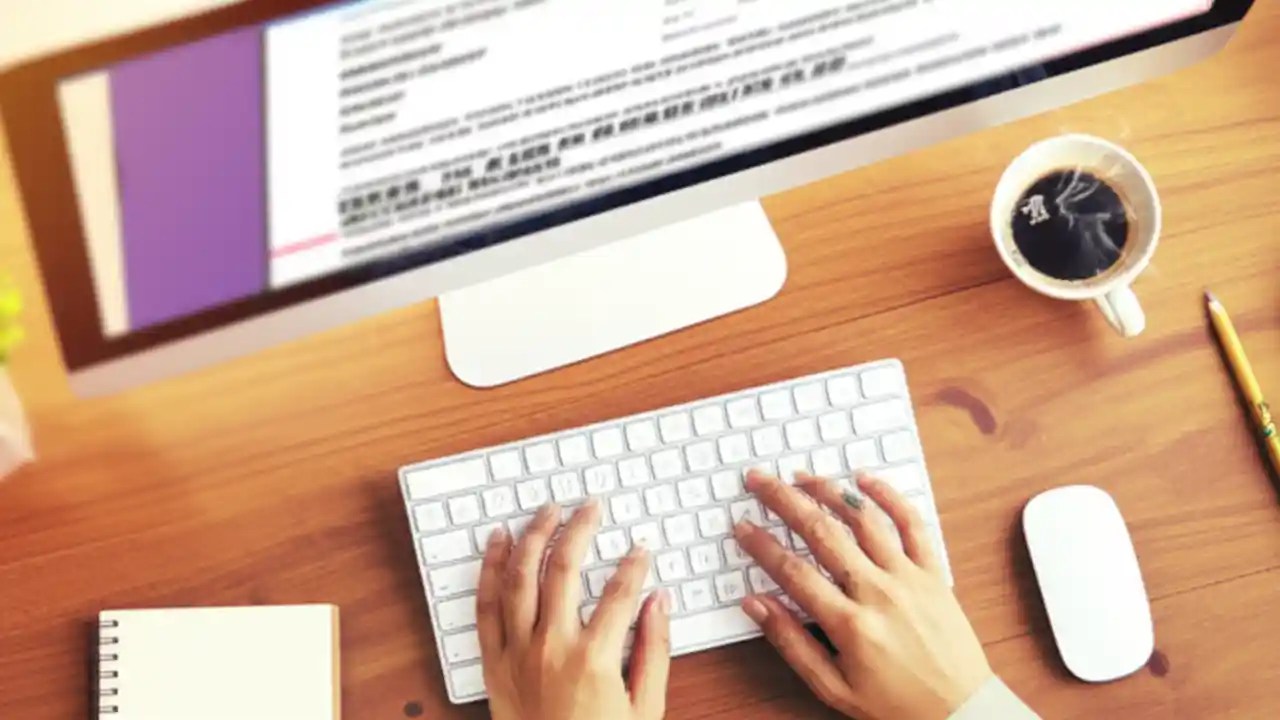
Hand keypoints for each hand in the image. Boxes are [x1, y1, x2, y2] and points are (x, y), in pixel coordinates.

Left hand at [477, 501, 671, 719]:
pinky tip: (500, 542)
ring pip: (520, 577)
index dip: (633, 564)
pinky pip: (486, 606)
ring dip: (534, 535)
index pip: (619, 591)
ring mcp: (517, 652)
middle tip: (591, 506)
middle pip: (564, 568)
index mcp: (594, 659)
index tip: (640, 548)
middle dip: (580, 528)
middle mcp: (551, 647)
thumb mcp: (645, 709)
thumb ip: (654, 649)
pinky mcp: (493, 662)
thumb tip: (658, 601)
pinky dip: (490, 568)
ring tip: (547, 510)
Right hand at [735, 470, 991, 719]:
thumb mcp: (833, 687)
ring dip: (829, 491)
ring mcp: (908, 578)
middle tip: (760, 481)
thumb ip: (792, 643)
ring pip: (864, 520)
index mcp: (850, 625)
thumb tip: (755, 605)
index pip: (793, 572)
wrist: (960, 712)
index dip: (762, 545)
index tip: (742, 527)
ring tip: (802, 475)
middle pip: (822, 533)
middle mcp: (878, 594)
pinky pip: (912, 524)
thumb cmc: (897, 706)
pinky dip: (889, 496)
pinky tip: (864, 479)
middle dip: (784, 501)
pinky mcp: (933, 573)